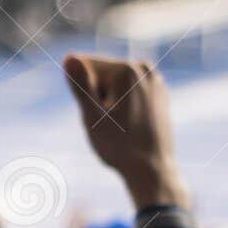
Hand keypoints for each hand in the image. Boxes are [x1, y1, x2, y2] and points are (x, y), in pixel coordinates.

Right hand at [63, 55, 187, 210]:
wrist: (152, 170)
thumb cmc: (119, 146)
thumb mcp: (92, 116)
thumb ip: (80, 85)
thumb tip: (69, 57)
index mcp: (127, 69)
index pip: (84, 67)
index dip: (84, 93)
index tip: (100, 115)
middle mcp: (144, 68)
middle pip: (100, 74)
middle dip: (97, 96)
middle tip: (110, 123)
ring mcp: (154, 80)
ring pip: (113, 85)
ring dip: (108, 103)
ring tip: (121, 125)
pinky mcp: (158, 93)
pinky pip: (127, 93)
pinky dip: (122, 106)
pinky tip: (130, 124)